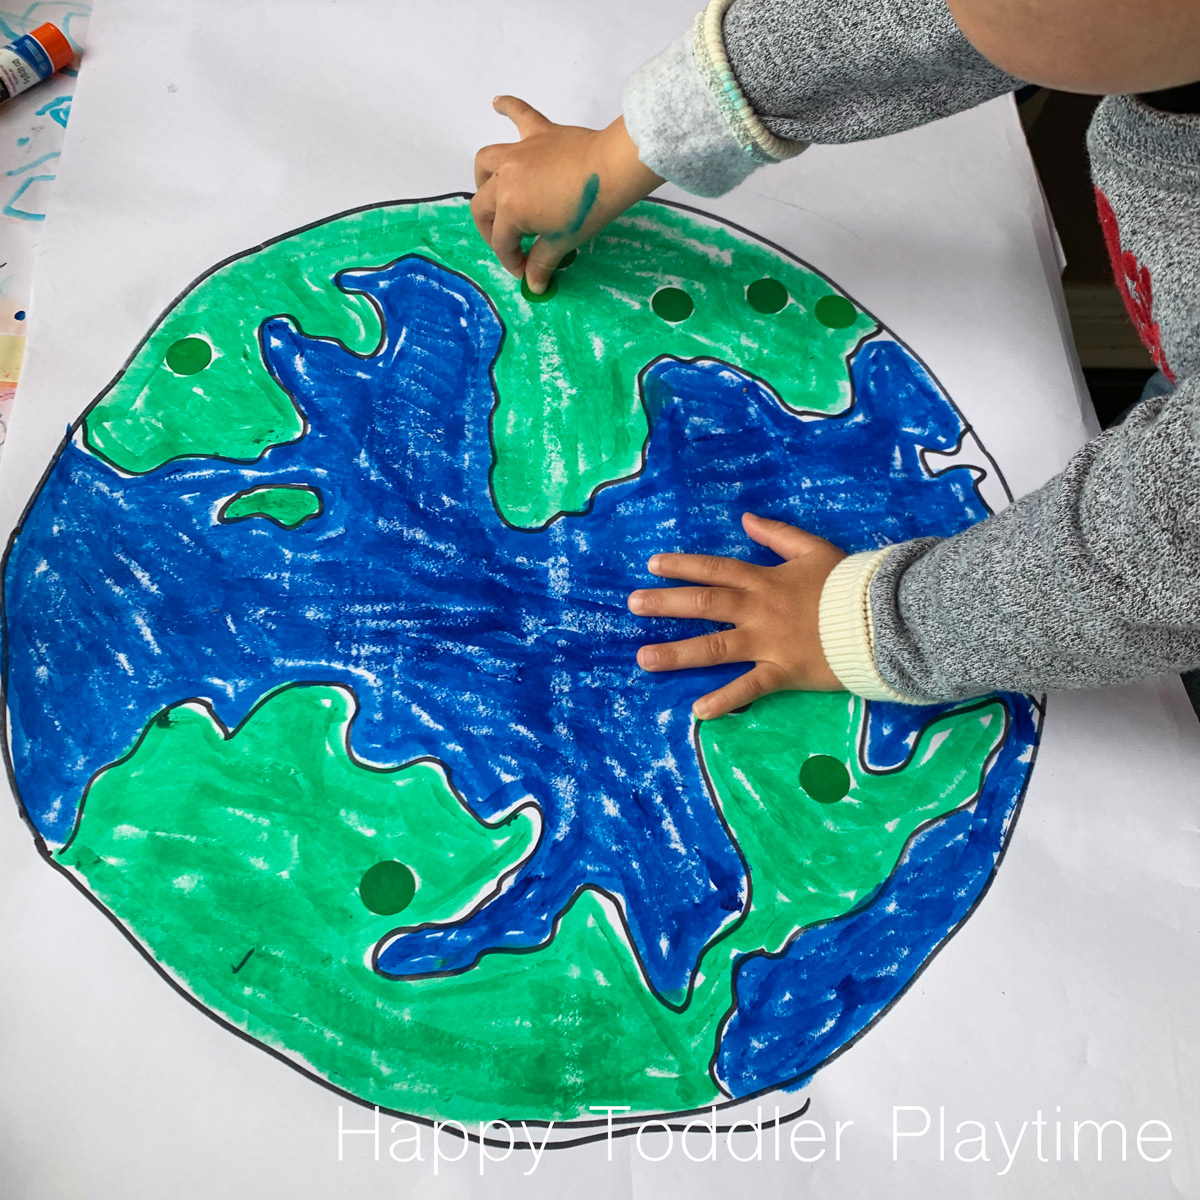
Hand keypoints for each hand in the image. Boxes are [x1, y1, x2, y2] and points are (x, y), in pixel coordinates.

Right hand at [473, 96, 662, 293]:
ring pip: (486, 162)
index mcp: (509, 208)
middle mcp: (505, 177)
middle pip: (484, 206)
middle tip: (510, 243)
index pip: (502, 241)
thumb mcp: (563, 242)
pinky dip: (507, 107)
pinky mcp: (539, 132)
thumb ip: (542, 262)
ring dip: (483, 179)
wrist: (612, 169)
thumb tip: (533, 285)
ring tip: (492, 191)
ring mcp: (519, 152)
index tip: (526, 271)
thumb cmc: (587, 210)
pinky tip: (496, 103)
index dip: (511, 260)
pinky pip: (519, 113)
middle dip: (491, 230)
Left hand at [627, 513, 846, 718]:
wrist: (883, 616)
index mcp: (764, 579)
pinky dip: (724, 700)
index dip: (682, 566)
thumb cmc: (850, 583)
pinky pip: (749, 687)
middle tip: (632, 604)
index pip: (714, 569)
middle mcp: (758, 609)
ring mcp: (768, 642)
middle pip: (703, 604)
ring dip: (677, 652)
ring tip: (644, 658)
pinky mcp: (784, 671)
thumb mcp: (814, 548)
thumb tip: (746, 518)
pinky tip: (698, 710)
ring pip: (715, 647)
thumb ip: (778, 534)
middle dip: (665, 604)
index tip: (652, 565)